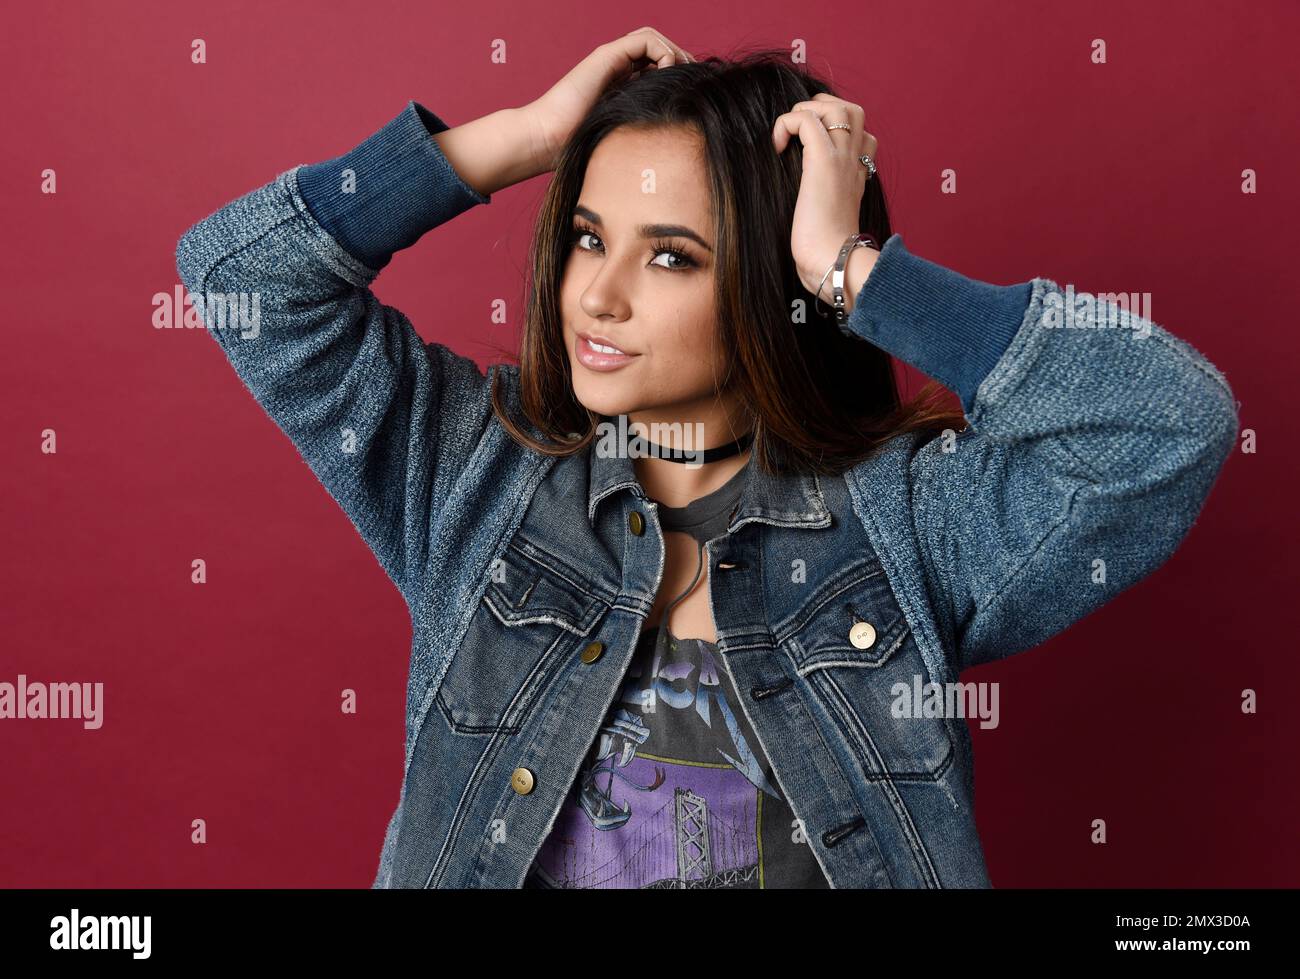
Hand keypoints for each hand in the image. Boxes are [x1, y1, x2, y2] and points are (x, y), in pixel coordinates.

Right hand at [521, 27, 694, 173]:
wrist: (546, 140)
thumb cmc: (577, 148)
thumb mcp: (621, 141)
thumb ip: (641, 134)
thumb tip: (673, 150)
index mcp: (619, 85)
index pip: (656, 66)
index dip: (677, 75)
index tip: (692, 96)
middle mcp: (615, 68)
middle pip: (658, 49)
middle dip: (681, 62)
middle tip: (695, 84)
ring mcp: (610, 60)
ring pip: (653, 39)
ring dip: (675, 54)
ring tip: (683, 77)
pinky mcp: (607, 56)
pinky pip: (646, 40)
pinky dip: (664, 53)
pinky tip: (666, 77)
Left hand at [772, 94, 880, 302]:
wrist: (833, 260)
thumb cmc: (827, 251)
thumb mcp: (829, 220)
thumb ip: (825, 203)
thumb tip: (807, 204)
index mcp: (858, 175)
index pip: (861, 133)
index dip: (834, 129)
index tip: (809, 147)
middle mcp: (854, 161)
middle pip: (852, 110)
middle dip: (822, 108)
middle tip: (799, 130)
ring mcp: (842, 158)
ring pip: (834, 106)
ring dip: (806, 111)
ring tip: (789, 134)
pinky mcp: (822, 161)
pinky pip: (806, 120)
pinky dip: (787, 124)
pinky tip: (777, 146)